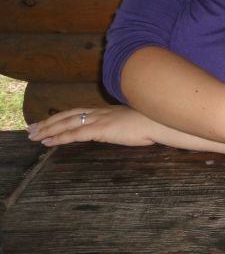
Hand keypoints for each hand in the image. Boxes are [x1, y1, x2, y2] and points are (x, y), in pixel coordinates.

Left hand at [27, 106, 156, 146]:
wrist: (163, 121)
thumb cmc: (157, 123)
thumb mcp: (139, 123)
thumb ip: (129, 125)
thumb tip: (130, 130)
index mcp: (111, 111)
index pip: (82, 111)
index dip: (65, 115)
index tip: (52, 120)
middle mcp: (103, 112)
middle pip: (70, 114)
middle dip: (50, 120)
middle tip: (33, 127)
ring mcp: (101, 119)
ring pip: (67, 122)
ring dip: (48, 128)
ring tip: (33, 135)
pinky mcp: (101, 129)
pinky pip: (75, 134)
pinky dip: (59, 137)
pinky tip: (48, 142)